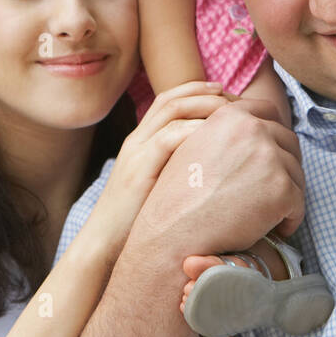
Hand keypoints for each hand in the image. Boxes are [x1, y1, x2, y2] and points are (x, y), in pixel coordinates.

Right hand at [83, 81, 230, 258]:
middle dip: (204, 92)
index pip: (168, 100)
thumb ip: (179, 169)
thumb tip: (218, 165)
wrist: (104, 245)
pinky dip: (194, 130)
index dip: (196, 91)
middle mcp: (137, 140)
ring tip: (230, 109)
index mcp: (141, 142)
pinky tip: (217, 135)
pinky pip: (168, 137)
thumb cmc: (139, 223)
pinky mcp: (138, 169)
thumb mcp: (162, 187)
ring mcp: (136, 152)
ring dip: (203, 105)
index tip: (224, 93)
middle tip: (232, 95)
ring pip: (171, 110)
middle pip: (171, 99)